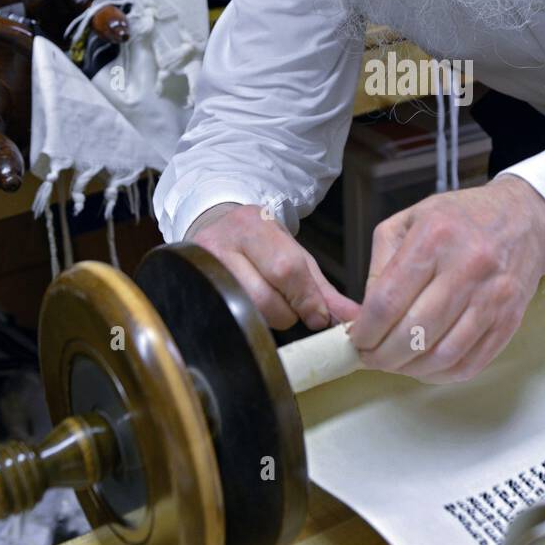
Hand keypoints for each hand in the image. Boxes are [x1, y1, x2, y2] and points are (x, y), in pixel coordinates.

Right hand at [186, 202, 359, 331]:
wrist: (217, 229)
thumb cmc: (261, 244)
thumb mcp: (296, 255)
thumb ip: (323, 290)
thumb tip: (353, 317)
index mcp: (253, 224)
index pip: (285, 269)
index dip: (306, 299)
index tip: (318, 316)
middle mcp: (221, 242)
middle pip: (262, 296)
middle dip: (288, 312)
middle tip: (294, 309)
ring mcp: (201, 266)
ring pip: (245, 310)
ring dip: (269, 318)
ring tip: (271, 303)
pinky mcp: (191, 285)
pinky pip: (227, 316)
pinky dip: (249, 320)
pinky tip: (253, 310)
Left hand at [348, 175, 544, 383]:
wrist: (524, 218)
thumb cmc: (462, 218)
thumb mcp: (409, 221)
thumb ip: (380, 266)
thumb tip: (360, 316)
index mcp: (435, 237)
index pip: (388, 300)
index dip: (365, 330)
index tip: (356, 339)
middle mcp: (467, 266)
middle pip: (413, 332)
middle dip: (382, 356)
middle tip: (370, 358)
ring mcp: (492, 295)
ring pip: (442, 354)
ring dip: (411, 368)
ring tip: (396, 362)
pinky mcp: (509, 318)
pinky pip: (471, 362)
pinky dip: (442, 374)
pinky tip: (427, 366)